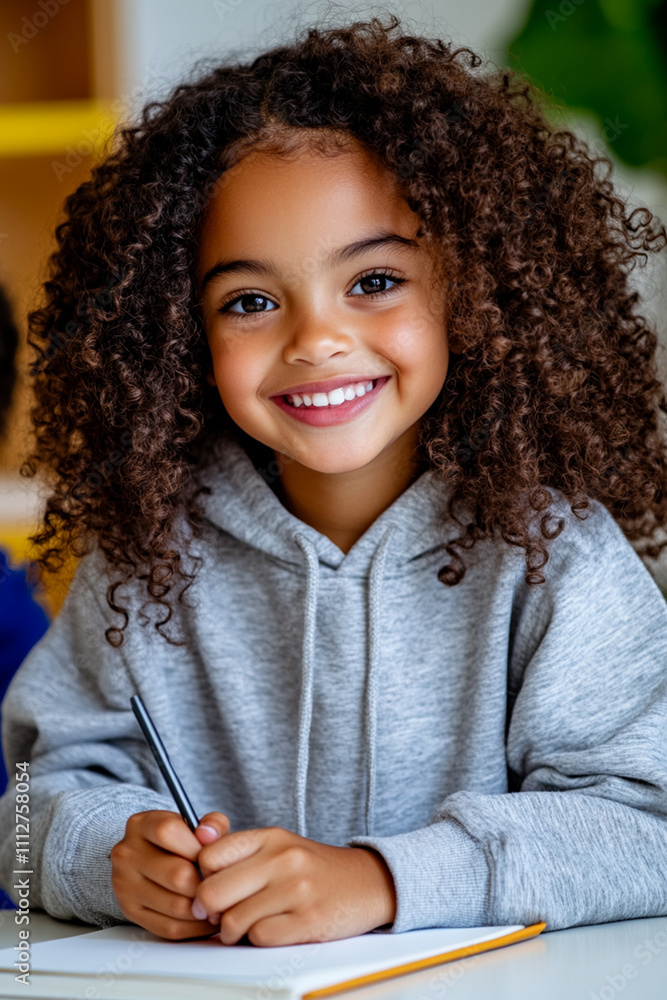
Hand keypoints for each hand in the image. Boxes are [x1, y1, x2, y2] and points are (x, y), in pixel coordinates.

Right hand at [110, 809, 228, 939]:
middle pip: (176, 875)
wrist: (150, 861)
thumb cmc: (180, 841)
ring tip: (217, 903)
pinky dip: (194, 927)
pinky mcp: (130, 912)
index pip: (168, 831)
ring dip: (203, 909)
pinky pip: (169, 928)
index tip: (211, 857)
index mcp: (141, 825)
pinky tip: (205, 918)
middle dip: (205, 883)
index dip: (197, 846)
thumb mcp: (195, 825)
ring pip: (176, 906)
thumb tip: (209, 835)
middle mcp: (126, 854)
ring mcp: (124, 885)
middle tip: (221, 887)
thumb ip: (211, 824)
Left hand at [190, 811, 396, 946]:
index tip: (210, 888)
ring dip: (231, 932)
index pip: (209, 856)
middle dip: (208, 911)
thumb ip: (238, 850)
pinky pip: (260, 937)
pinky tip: (267, 931)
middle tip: (217, 915)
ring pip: (234, 920)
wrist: (366, 882)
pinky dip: (257, 940)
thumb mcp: (278, 845)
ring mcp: (297, 890)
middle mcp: (283, 859)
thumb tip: (196, 859)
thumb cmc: (314, 868)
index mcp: (270, 837)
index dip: (202, 878)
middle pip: (213, 892)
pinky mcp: (308, 920)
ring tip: (242, 927)